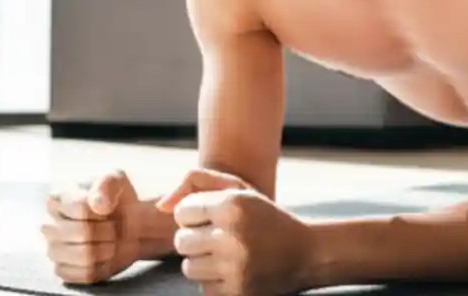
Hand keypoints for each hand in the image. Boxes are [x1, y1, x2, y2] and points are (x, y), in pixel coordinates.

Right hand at [42, 169, 145, 283]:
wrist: (130, 224)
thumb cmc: (118, 199)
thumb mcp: (116, 180)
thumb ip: (107, 185)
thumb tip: (98, 204)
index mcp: (58, 199)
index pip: (80, 207)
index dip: (101, 211)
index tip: (110, 208)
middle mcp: (50, 226)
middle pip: (81, 233)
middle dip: (107, 231)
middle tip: (115, 228)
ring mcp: (54, 249)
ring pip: (79, 255)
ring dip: (104, 249)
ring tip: (112, 243)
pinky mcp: (63, 269)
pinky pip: (78, 274)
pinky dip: (98, 266)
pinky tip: (104, 258)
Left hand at [165, 184, 315, 295]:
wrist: (307, 253)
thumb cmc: (264, 217)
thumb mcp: (238, 189)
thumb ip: (195, 182)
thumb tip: (161, 206)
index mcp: (233, 205)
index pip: (182, 212)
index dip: (195, 215)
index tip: (214, 217)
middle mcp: (233, 236)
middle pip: (181, 242)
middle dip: (195, 239)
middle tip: (217, 238)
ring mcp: (235, 268)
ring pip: (189, 268)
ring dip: (203, 262)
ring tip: (225, 255)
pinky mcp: (238, 293)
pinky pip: (204, 289)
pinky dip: (215, 282)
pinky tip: (233, 271)